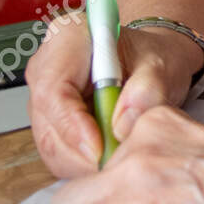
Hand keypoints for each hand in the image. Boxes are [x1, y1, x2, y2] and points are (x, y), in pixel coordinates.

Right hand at [27, 10, 203, 177]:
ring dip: (82, 162)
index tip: (99, 150)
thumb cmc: (150, 57)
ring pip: (49, 142)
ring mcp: (43, 95)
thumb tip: (123, 125)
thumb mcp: (160, 65)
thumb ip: (147, 90)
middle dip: (80, 153)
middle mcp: (46, 66)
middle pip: (47, 122)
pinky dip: (81, 163)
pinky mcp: (48, 119)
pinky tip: (107, 159)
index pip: (54, 91)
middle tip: (115, 165)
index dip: (72, 126)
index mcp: (67, 38)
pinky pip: (56, 151)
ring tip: (117, 161)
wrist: (147, 61)